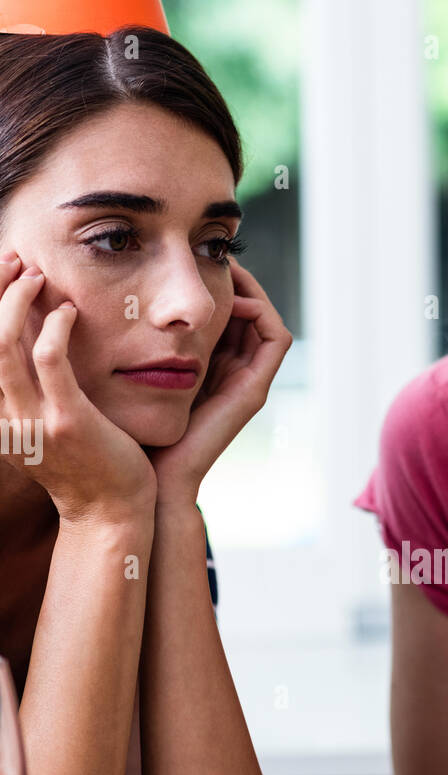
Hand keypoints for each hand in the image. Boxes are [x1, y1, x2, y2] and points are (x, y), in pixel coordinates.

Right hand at [0, 256, 155, 522]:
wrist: (111, 512)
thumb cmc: (87, 464)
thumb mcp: (42, 425)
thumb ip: (30, 388)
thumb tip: (28, 336)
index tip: (1, 270)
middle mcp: (3, 419)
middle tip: (19, 261)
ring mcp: (32, 422)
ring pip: (4, 344)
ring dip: (18, 300)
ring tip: (40, 278)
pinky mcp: (67, 421)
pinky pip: (50, 360)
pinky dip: (55, 326)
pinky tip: (70, 312)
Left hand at [147, 256, 292, 505]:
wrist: (151, 478)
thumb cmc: (130, 431)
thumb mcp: (124, 373)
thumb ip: (125, 341)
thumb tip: (107, 294)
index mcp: (206, 368)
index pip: (221, 312)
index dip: (210, 281)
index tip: (184, 256)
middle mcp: (232, 373)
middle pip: (245, 311)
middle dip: (230, 277)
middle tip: (205, 250)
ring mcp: (248, 382)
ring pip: (264, 318)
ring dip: (248, 287)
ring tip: (220, 264)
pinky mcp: (254, 391)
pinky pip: (276, 338)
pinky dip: (261, 310)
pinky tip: (229, 294)